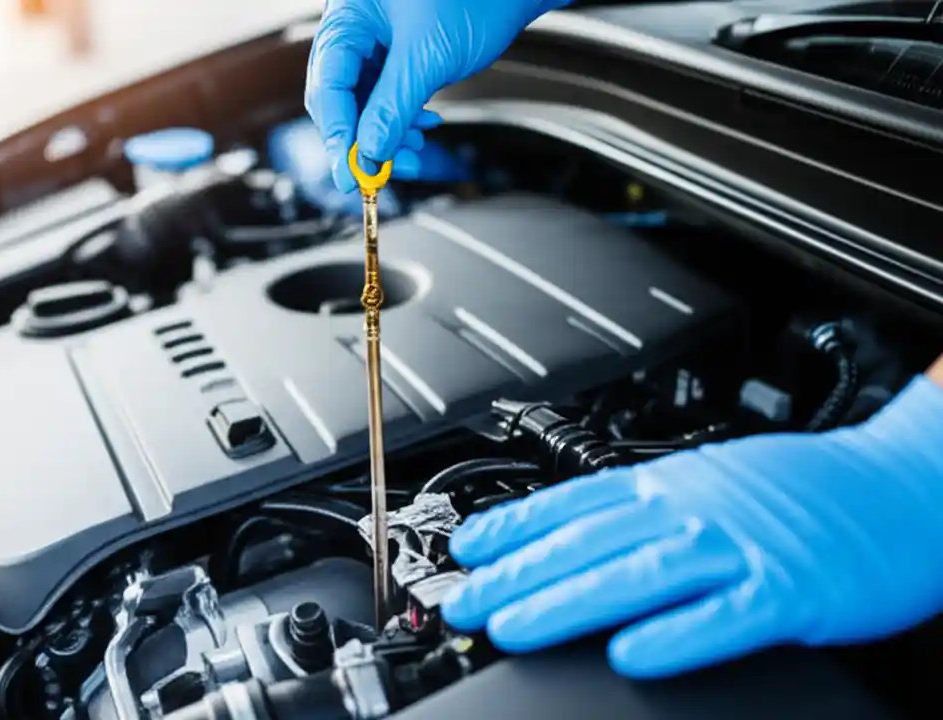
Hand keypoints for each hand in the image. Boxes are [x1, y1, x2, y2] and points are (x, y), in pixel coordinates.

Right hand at [305, 0, 568, 191]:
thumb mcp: (426, 58)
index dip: (337, 135)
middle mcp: (356, 27)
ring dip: (386, 133)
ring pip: (365, 102)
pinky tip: (421, 127)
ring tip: (410, 152)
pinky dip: (402, 118)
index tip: (350, 175)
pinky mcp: (398, 54)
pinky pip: (387, 96)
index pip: (328, 84)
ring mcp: (376, 41)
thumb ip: (392, 108)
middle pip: (341, 97)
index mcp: (348, 15)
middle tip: (378, 173)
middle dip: (362, 138)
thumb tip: (368, 152)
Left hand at [443, 376, 942, 678]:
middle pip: (589, 542)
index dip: (513, 528)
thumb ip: (645, 508)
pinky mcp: (788, 592)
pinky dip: (675, 635)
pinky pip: (723, 616)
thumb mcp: (710, 481)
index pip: (574, 502)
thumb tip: (574, 535)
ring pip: (638, 575)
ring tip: (512, 626)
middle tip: (462, 602)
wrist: (903, 485)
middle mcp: (694, 510)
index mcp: (672, 484)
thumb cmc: (805, 491)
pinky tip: (629, 654)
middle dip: (517, 573)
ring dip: (566, 600)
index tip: (465, 551)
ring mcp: (740, 549)